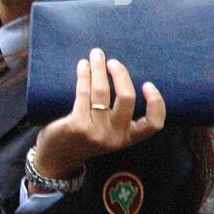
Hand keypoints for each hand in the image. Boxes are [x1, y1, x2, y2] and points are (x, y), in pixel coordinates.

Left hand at [31, 46, 165, 185]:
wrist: (57, 157)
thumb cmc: (84, 139)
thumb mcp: (108, 133)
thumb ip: (118, 116)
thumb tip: (122, 77)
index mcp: (127, 138)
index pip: (154, 124)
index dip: (156, 102)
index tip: (147, 84)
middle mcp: (114, 137)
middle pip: (127, 98)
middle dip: (121, 74)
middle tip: (113, 62)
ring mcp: (96, 132)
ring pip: (103, 91)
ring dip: (99, 68)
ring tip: (96, 55)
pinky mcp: (78, 125)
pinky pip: (84, 93)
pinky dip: (84, 75)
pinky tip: (83, 65)